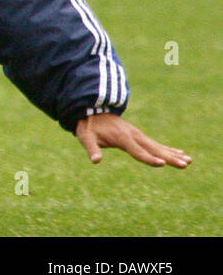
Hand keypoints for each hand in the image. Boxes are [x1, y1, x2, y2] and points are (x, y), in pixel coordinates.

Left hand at [75, 114, 190, 167]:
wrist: (91, 110)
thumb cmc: (88, 127)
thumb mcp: (86, 137)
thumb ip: (92, 149)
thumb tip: (95, 160)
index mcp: (122, 138)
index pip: (137, 151)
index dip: (149, 159)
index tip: (162, 164)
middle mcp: (133, 135)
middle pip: (154, 149)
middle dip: (169, 157)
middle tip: (185, 164)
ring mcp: (137, 134)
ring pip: (158, 146)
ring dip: (173, 154)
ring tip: (189, 161)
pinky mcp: (138, 135)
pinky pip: (155, 144)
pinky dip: (168, 149)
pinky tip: (179, 153)